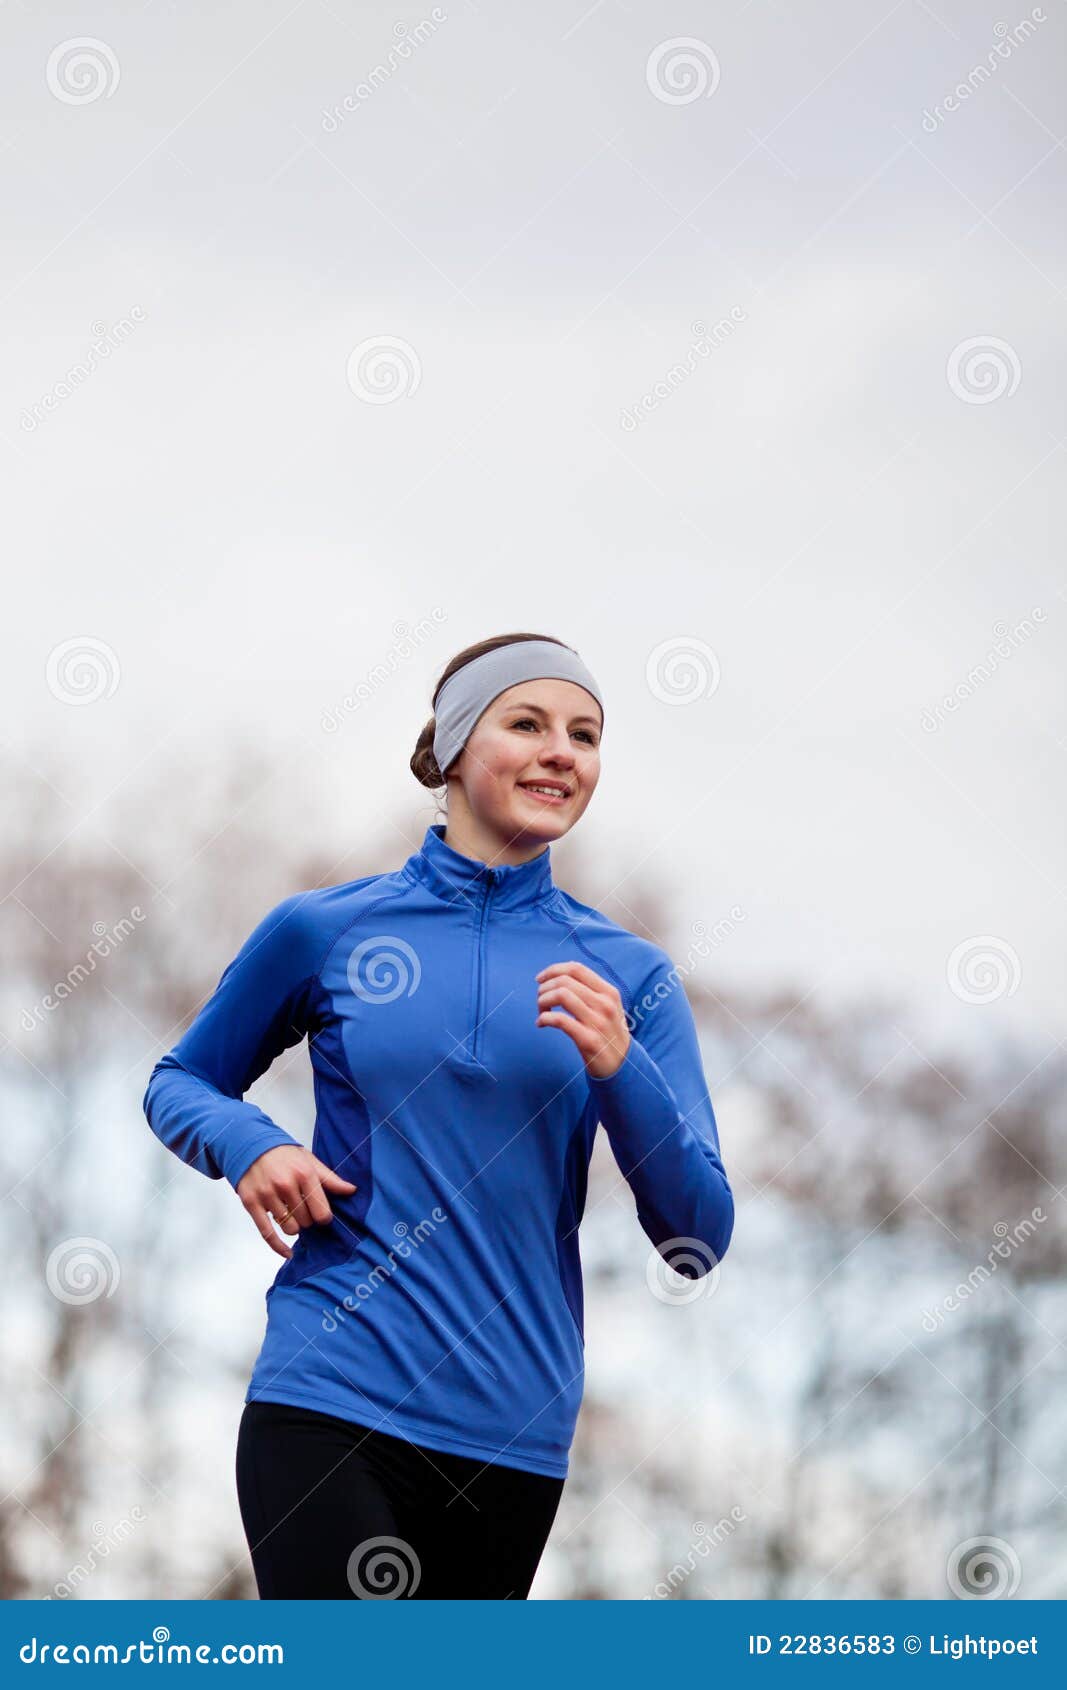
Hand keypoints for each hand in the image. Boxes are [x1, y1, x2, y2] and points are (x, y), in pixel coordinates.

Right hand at [236, 1145, 356, 1259]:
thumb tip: (352, 1190)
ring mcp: (267, 1195)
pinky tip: (287, 1253)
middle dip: (307, 1220)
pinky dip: (278, 1247)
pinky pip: (266, 1233)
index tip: (321, 1215)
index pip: (321, 1211)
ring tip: (290, 1213)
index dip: (323, 1217)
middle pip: (306, 1221)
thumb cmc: (283, 1154)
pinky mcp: (251, 1203)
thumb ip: (330, 1179)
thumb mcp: (309, 1161)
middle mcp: (285, 1185)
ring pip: (289, 1228)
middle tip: (302, 1210)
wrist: (251, 1145)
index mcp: (304, 1174)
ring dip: (293, 1227)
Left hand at [535, 960, 630, 1078]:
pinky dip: (544, 1018)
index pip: (576, 969)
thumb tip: (562, 971)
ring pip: (561, 995)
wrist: (622, 1065)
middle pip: (565, 981)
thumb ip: (590, 990)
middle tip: (540, 1000)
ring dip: (543, 1001)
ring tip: (541, 1011)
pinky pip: (560, 1020)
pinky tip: (541, 1023)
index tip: (540, 979)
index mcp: (609, 992)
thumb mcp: (608, 1006)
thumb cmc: (608, 1033)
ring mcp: (598, 1021)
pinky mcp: (588, 1040)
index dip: (553, 970)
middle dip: (544, 988)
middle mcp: (605, 1003)